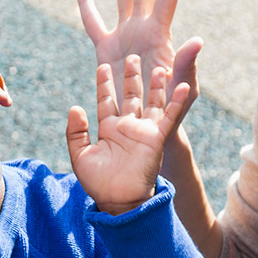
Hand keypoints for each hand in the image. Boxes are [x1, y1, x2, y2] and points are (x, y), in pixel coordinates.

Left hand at [66, 55, 188, 214]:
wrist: (118, 201)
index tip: (102, 66)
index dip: (104, 83)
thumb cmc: (98, 183)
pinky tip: (183, 85)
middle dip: (131, 77)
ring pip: (150, 101)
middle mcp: (127, 127)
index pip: (106, 100)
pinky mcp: (156, 138)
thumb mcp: (80, 156)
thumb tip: (75, 107)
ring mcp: (143, 131)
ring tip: (159, 67)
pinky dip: (176, 101)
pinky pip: (168, 116)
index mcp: (108, 129)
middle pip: (130, 96)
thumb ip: (76, 132)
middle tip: (132, 56)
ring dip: (155, 85)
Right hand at [77, 0, 201, 128]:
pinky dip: (87, 4)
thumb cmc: (170, 115)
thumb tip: (197, 40)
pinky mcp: (106, 50)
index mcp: (160, 34)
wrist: (148, 131)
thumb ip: (187, 67)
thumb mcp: (182, 93)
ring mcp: (124, 36)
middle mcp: (143, 28)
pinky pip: (93, 22)